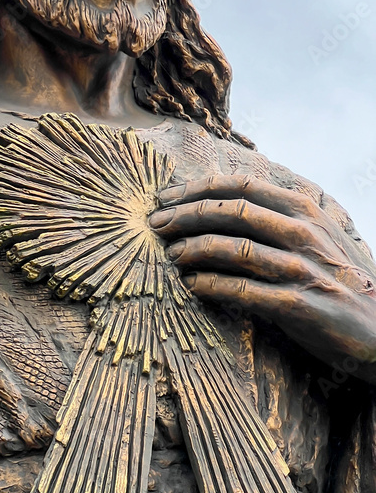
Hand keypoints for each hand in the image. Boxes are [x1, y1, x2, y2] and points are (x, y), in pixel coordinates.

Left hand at [148, 174, 375, 378]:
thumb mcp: (315, 237)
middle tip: (154, 225)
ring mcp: (302, 269)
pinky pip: (243, 290)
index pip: (240, 185)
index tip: (164, 198)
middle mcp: (303, 233)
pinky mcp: (299, 306)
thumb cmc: (339, 281)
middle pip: (230, 211)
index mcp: (304, 211)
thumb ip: (276, 219)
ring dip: (192, 250)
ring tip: (169, 256)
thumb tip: (216, 204)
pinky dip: (210, 286)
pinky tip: (191, 287)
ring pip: (233, 249)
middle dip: (185, 215)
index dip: (196, 189)